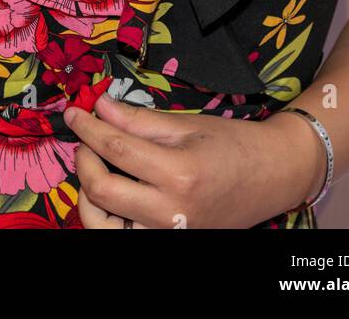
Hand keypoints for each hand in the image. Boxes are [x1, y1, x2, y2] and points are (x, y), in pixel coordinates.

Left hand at [63, 93, 323, 228]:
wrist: (274, 176)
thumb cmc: (235, 144)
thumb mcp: (188, 123)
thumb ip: (139, 118)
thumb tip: (100, 106)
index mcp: (179, 172)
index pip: (116, 148)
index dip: (88, 127)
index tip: (74, 113)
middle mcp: (172, 211)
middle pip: (102, 189)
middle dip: (83, 159)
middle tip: (85, 138)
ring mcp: (172, 233)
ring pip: (105, 225)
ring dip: (89, 195)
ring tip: (94, 168)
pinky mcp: (173, 242)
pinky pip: (126, 235)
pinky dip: (109, 218)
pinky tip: (111, 192)